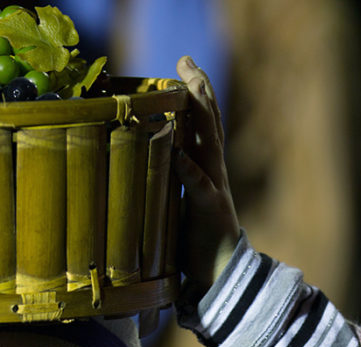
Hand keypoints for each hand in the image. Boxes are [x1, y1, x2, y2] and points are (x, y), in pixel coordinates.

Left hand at [175, 56, 241, 292]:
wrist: (220, 273)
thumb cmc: (193, 240)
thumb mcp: (174, 203)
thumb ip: (164, 180)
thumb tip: (140, 161)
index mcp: (203, 167)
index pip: (199, 122)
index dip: (192, 93)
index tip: (182, 65)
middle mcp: (212, 170)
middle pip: (207, 120)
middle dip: (198, 88)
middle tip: (186, 59)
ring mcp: (214, 186)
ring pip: (209, 142)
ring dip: (201, 113)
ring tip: (193, 86)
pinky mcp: (209, 209)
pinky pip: (199, 184)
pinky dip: (188, 167)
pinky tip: (177, 152)